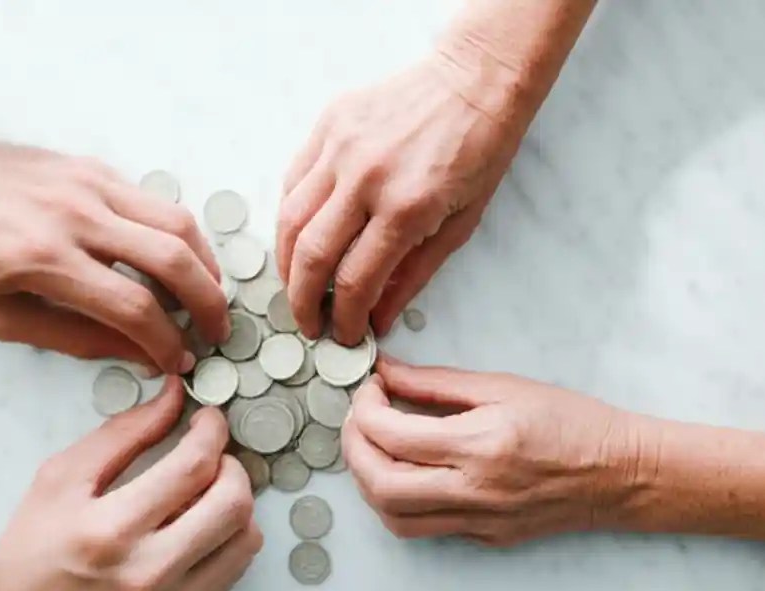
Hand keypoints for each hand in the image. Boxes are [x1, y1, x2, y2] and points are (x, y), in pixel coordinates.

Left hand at [0, 131, 228, 371]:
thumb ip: (72, 338)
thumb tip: (137, 354)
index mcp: (43, 259)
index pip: (133, 307)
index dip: (166, 344)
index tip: (179, 364)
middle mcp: (74, 215)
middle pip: (172, 259)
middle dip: (207, 305)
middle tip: (216, 335)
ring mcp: (89, 184)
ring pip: (177, 223)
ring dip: (205, 266)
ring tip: (209, 299)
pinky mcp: (95, 168)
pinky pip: (155, 203)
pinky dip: (180, 237)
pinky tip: (180, 264)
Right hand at [0, 378, 261, 590]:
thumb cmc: (29, 557)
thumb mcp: (58, 482)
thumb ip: (121, 434)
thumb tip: (173, 398)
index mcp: (109, 529)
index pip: (193, 466)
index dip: (211, 431)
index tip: (207, 418)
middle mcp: (147, 572)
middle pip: (233, 502)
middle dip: (231, 464)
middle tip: (209, 455)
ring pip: (245, 537)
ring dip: (235, 502)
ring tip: (202, 494)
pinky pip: (235, 568)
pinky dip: (227, 538)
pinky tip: (197, 527)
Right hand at [276, 53, 530, 344]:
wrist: (474, 81)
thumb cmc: (478, 151)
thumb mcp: (460, 225)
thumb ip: (413, 275)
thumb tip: (378, 318)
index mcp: (407, 207)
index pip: (355, 281)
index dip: (344, 319)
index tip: (345, 335)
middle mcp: (366, 177)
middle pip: (311, 256)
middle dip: (303, 301)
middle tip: (309, 323)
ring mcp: (341, 147)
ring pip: (289, 219)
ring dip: (286, 264)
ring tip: (297, 287)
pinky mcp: (329, 125)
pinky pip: (293, 180)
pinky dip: (289, 217)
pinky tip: (299, 239)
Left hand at [342, 357, 647, 546]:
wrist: (621, 473)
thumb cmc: (572, 421)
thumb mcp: (504, 387)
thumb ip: (437, 383)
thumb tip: (386, 371)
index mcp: (481, 445)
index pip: (392, 435)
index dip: (365, 408)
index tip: (370, 388)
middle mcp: (475, 491)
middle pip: (380, 485)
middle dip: (353, 449)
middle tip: (359, 419)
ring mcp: (479, 522)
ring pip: (394, 518)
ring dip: (370, 482)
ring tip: (375, 447)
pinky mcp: (484, 539)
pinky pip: (423, 528)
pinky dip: (399, 501)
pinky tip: (406, 471)